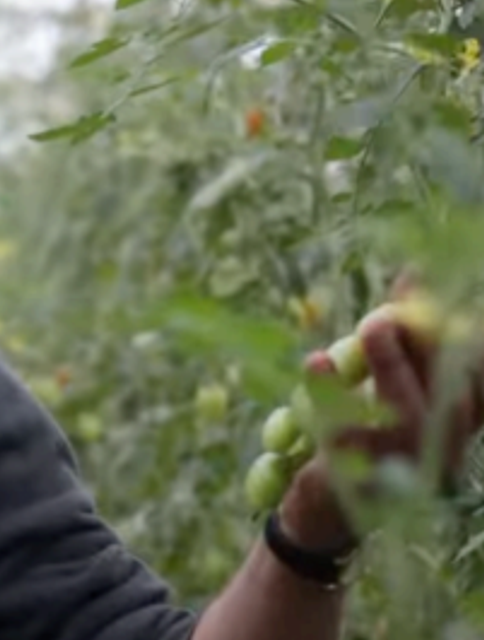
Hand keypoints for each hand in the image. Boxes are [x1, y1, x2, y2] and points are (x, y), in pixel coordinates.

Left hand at [278, 275, 483, 549]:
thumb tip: (416, 272)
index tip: (430, 288)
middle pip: (449, 395)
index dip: (464, 335)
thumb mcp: (390, 383)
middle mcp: (440, 449)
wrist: (327, 511)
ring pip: (408, 414)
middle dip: (427, 347)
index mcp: (454, 425)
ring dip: (389, 364)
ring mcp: (403, 469)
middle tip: (388, 314)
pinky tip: (316, 360)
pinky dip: (331, 393)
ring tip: (369, 327)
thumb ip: (406, 337)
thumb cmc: (365, 436)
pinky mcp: (358, 481)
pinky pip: (347, 433)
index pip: (474, 379)